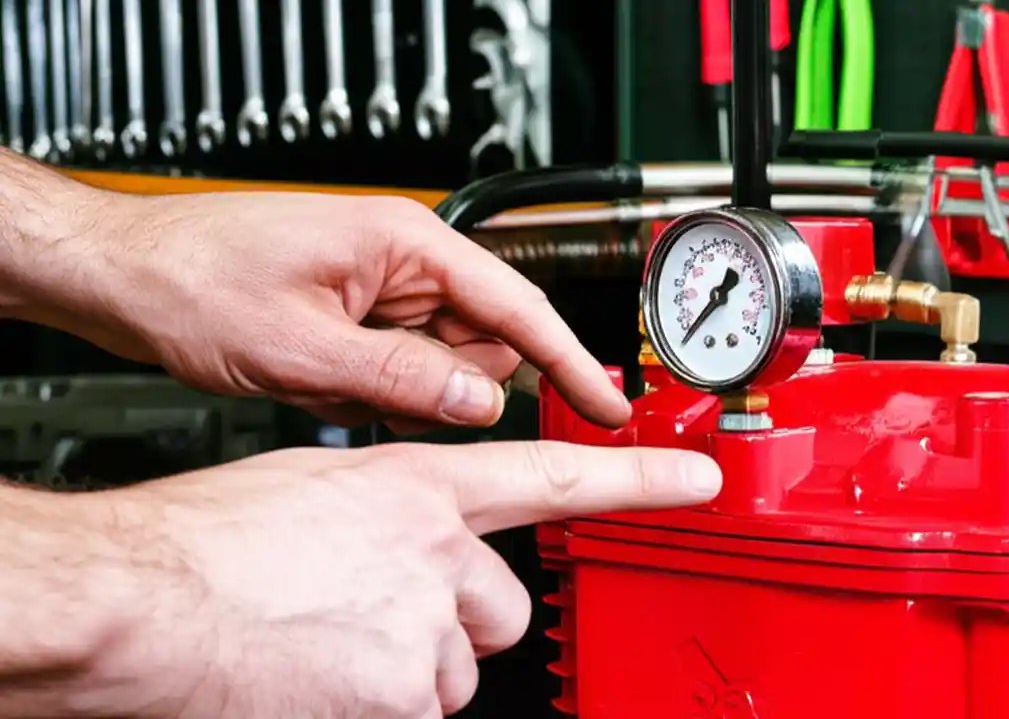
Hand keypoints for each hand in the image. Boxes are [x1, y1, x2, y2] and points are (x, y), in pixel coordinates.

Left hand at [15, 185, 629, 431]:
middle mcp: (402, 260)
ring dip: (401, 391)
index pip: (519, 308)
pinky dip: (370, 389)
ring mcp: (380, 287)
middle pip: (480, 342)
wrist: (121, 273)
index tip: (608, 405)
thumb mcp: (303, 347)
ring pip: (439, 362)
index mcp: (406, 242)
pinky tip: (316, 379)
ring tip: (328, 379)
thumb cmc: (192, 277)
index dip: (571, 362)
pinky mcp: (358, 312)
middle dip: (449, 385)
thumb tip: (484, 404)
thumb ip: (403, 379)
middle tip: (389, 399)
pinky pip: (399, 366)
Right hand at [61, 442, 720, 717]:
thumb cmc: (206, 542)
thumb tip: (410, 553)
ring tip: (329, 650)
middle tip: (381, 623)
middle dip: (456, 625)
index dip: (640, 478)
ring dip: (407, 671)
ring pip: (453, 671)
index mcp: (419, 489)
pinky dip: (374, 706)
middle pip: (500, 611)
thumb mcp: (315, 493)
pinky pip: (415, 713)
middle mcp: (439, 553)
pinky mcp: (402, 698)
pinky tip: (320, 682)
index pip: (557, 478)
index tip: (700, 479)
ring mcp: (426, 628)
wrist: (142, 593)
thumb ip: (388, 520)